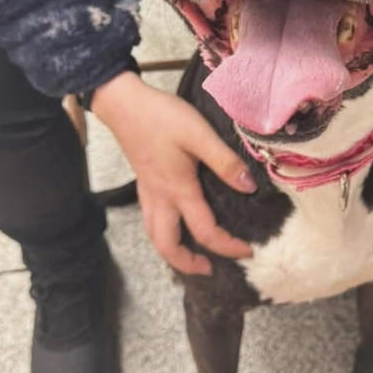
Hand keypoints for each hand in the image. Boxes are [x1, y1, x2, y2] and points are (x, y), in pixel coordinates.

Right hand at [92, 72, 255, 275]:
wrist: (123, 103)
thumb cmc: (161, 117)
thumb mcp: (199, 134)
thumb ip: (225, 161)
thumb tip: (248, 188)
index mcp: (178, 191)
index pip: (205, 231)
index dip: (228, 246)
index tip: (248, 252)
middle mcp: (160, 198)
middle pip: (167, 247)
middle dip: (188, 264)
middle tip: (210, 268)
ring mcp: (147, 192)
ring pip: (155, 236)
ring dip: (173, 252)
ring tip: (192, 254)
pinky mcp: (143, 182)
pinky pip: (150, 221)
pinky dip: (163, 233)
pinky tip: (175, 223)